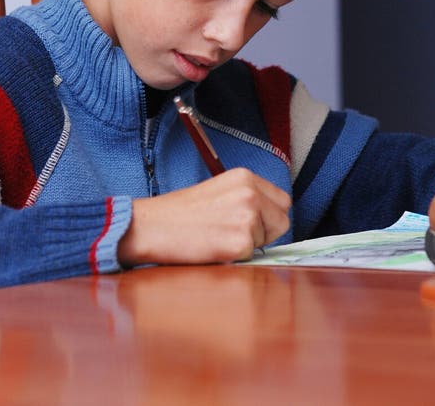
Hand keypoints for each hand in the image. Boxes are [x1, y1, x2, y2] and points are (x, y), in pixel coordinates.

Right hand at [117, 168, 290, 266]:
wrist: (152, 226)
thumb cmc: (180, 212)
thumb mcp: (219, 191)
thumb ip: (246, 198)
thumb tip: (269, 218)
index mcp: (245, 176)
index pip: (282, 201)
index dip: (269, 215)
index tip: (251, 222)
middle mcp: (250, 193)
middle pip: (282, 221)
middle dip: (264, 232)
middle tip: (232, 233)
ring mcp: (247, 217)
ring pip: (268, 241)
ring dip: (248, 245)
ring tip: (218, 238)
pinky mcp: (241, 242)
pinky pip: (252, 257)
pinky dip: (236, 258)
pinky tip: (215, 248)